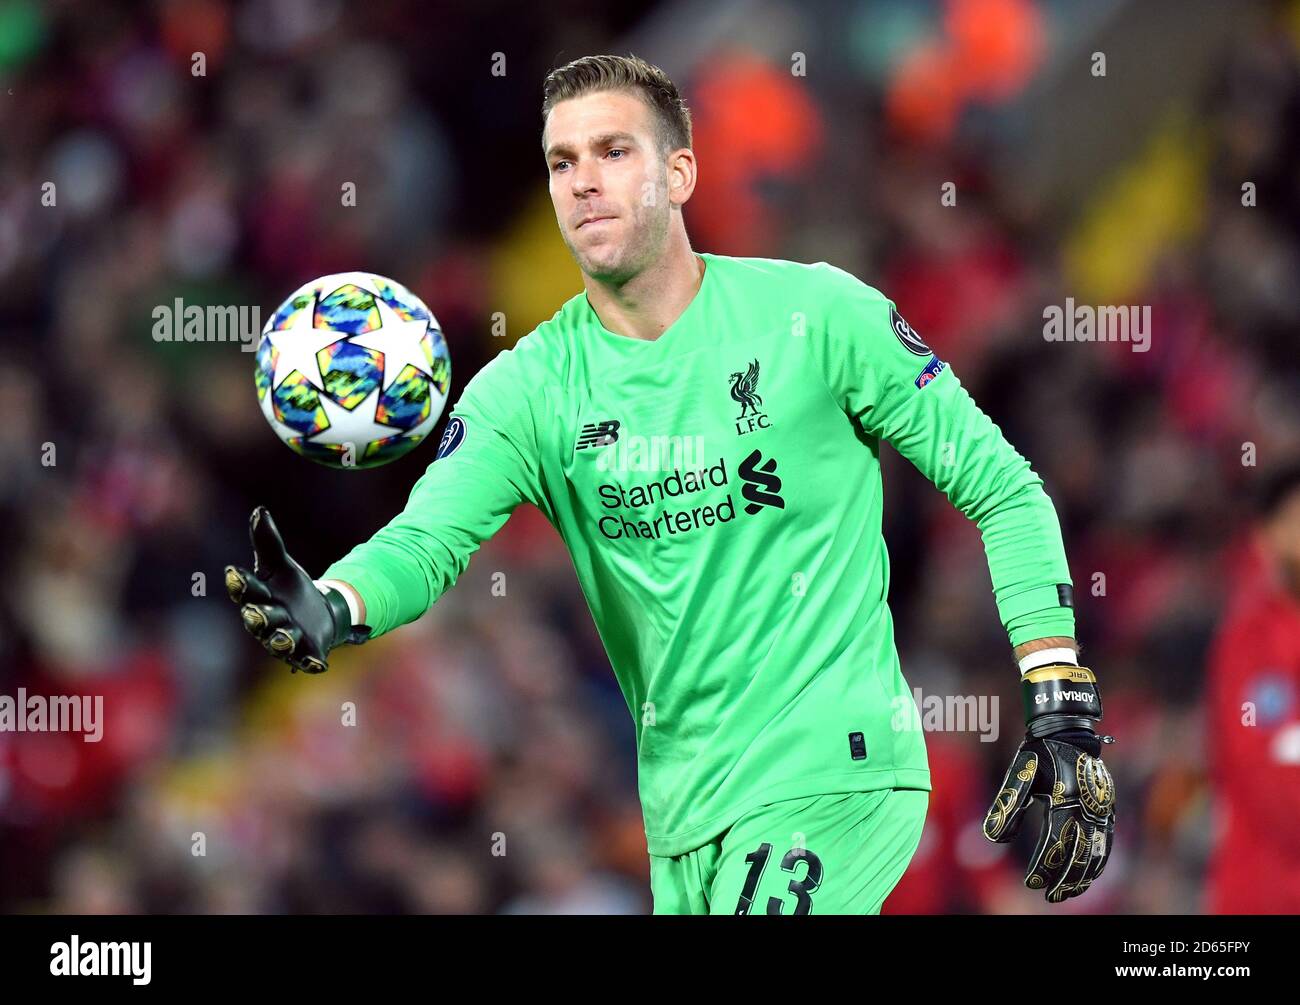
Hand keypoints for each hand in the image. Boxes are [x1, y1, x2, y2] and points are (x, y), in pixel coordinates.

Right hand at [224, 506, 367, 672]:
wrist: (318, 613)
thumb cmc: (291, 589)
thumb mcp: (282, 565)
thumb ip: (269, 541)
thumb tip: (260, 511)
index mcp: (257, 598)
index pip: (244, 590)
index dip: (239, 583)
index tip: (234, 572)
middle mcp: (266, 622)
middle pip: (259, 619)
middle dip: (258, 616)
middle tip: (257, 612)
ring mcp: (286, 640)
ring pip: (279, 642)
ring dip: (282, 640)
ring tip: (287, 636)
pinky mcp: (306, 653)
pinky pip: (307, 661)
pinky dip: (312, 663)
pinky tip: (319, 664)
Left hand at [983, 666, 1115, 902]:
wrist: (1067, 731)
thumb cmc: (1037, 753)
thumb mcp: (1018, 774)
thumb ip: (1007, 805)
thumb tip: (993, 839)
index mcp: (1064, 797)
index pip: (1056, 842)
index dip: (1044, 866)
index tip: (1031, 882)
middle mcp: (1087, 806)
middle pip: (1079, 854)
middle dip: (1064, 879)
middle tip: (1049, 896)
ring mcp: (1101, 809)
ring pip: (1097, 853)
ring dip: (1083, 877)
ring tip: (1067, 893)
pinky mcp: (1107, 810)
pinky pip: (1106, 843)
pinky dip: (1097, 863)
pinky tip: (1086, 876)